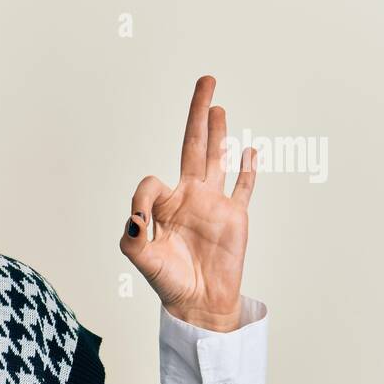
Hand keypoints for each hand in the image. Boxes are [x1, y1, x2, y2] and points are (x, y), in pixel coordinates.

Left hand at [119, 75, 257, 332]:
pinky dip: (248, 169)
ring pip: (218, 158)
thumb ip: (132, 237)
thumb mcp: (141, 259)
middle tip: (206, 81)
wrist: (198, 302)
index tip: (141, 222)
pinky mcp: (235, 215)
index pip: (150, 182)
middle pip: (194, 146)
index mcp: (162, 205)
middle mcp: (188, 197)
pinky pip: (243, 187)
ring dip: (219, 132)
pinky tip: (250, 151)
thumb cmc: (167, 281)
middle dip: (197, 113)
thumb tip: (136, 217)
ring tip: (218, 105)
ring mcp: (214, 203)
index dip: (143, 197)